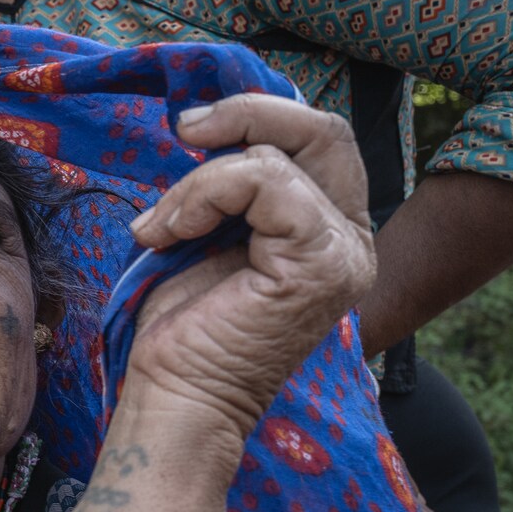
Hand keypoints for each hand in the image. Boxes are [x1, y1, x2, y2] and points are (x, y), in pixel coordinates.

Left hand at [123, 94, 377, 453]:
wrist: (179, 397)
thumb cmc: (186, 327)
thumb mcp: (209, 232)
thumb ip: (231, 186)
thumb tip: (207, 127)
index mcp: (331, 230)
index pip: (318, 139)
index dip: (257, 116)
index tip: (190, 131)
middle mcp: (353, 240)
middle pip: (324, 129)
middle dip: (246, 114)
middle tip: (183, 131)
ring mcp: (344, 252)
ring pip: (278, 156)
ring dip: (196, 181)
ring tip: (159, 228)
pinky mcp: (320, 263)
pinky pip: (262, 182)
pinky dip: (202, 195)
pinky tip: (170, 234)